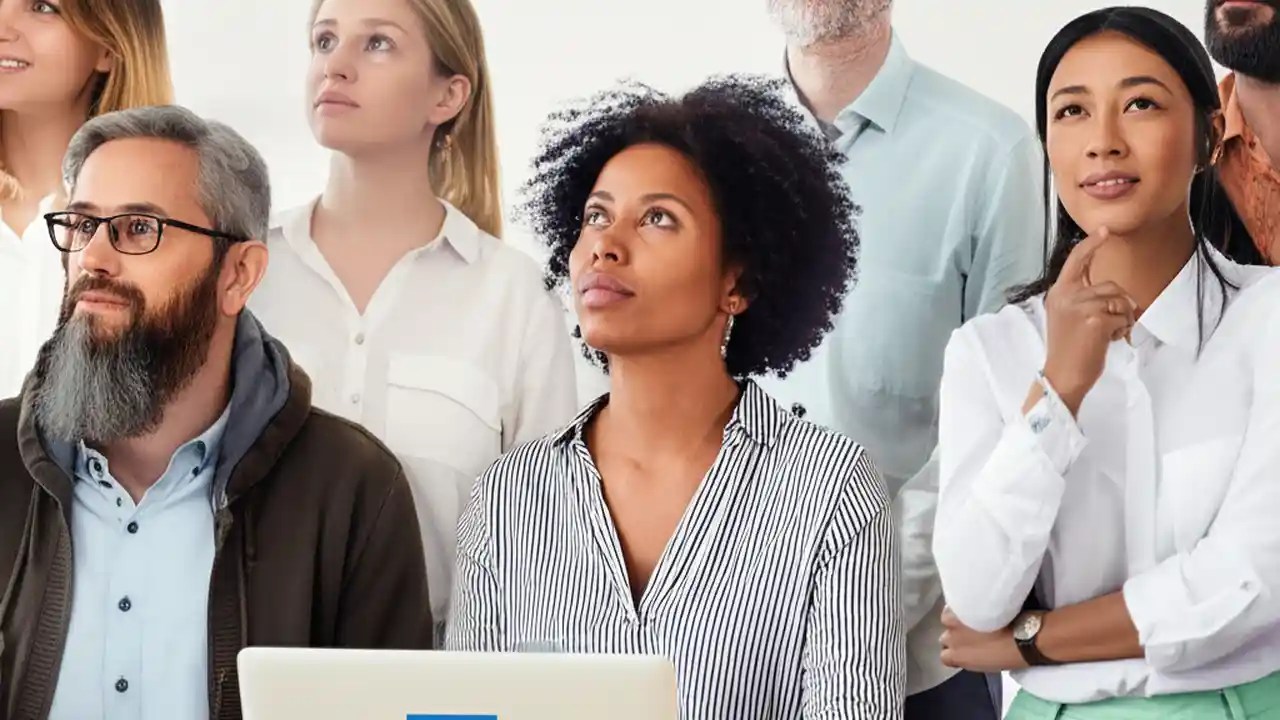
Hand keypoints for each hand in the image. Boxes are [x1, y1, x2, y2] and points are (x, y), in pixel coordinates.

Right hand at [939, 606, 1027, 672]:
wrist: (1024, 636)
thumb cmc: (1010, 656)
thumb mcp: (987, 664)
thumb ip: (972, 657)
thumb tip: (972, 650)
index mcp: (958, 657)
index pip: (945, 657)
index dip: (955, 652)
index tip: (965, 649)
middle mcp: (951, 638)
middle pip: (945, 637)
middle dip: (955, 635)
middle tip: (971, 633)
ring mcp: (955, 620)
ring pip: (947, 618)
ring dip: (957, 618)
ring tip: (973, 617)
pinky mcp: (963, 605)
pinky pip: (956, 604)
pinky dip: (963, 605)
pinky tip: (976, 605)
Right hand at [1041, 227, 1135, 414]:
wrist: (1062, 376)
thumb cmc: (1069, 350)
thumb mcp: (1070, 317)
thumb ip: (1086, 300)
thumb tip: (1122, 297)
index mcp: (1059, 292)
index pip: (1076, 261)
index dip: (1092, 244)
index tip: (1105, 230)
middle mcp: (1066, 295)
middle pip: (1110, 285)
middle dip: (1120, 305)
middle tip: (1114, 325)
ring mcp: (1080, 306)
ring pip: (1119, 301)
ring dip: (1123, 319)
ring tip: (1109, 335)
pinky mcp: (1094, 320)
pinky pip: (1122, 317)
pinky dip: (1122, 331)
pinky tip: (1108, 341)